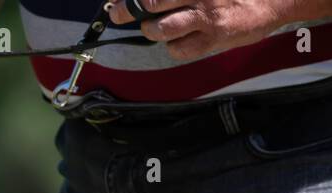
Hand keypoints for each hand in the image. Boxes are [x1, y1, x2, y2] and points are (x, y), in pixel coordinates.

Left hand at [109, 0, 295, 61]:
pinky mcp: (214, 39)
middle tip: (118, 12)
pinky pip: (179, 50)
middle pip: (150, 2)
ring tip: (154, 27)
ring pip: (160, 28)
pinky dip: (173, 48)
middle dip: (128, 9)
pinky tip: (179, 41)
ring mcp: (206, 17)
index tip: (118, 0)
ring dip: (151, 30)